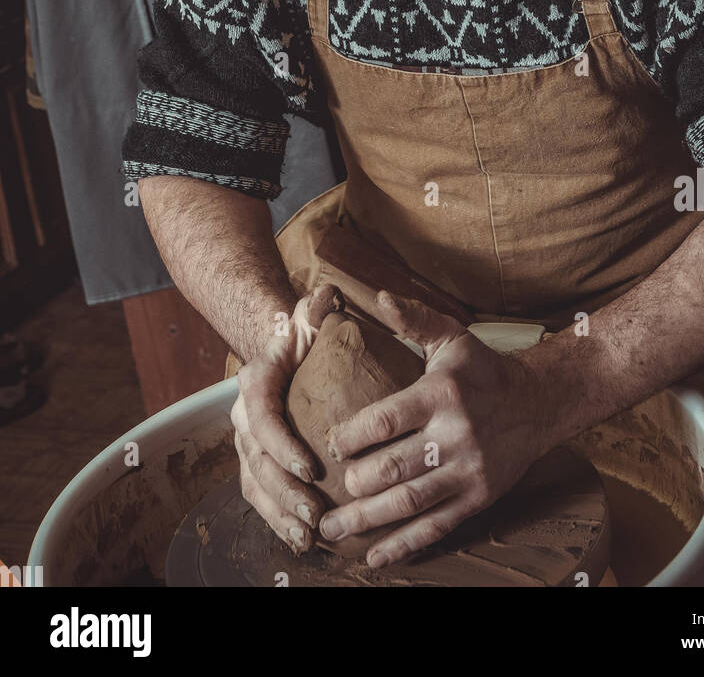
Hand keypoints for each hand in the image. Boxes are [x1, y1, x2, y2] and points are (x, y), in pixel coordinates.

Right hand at [231, 282, 341, 554]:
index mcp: (255, 382)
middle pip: (256, 461)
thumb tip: (327, 296)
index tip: (311, 469)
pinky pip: (258, 496)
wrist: (280, 348)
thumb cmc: (302, 334)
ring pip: (254, 485)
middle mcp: (242, 415)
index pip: (261, 419)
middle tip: (315, 511)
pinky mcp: (254, 461)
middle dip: (284, 491)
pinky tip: (302, 541)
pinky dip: (277, 521)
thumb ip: (317, 306)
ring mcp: (245, 441)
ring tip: (308, 534)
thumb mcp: (310, 315)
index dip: (282, 447)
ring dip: (279, 514)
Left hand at [318, 292, 555, 568]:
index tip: (328, 446)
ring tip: (332, 531)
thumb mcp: (452, 337)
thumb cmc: (483, 370)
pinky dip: (404, 546)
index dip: (352, 435)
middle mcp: (455, 435)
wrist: (539, 404)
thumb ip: (414, 319)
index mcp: (441, 394)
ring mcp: (469, 471)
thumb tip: (378, 297)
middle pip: (394, 467)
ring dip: (367, 522)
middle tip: (323, 496)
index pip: (386, 418)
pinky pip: (437, 527)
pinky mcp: (478, 498)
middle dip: (354, 486)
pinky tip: (375, 558)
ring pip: (410, 503)